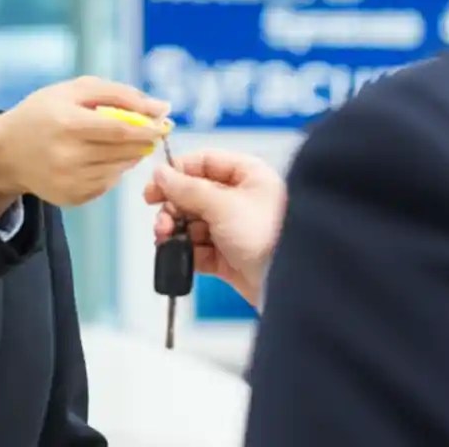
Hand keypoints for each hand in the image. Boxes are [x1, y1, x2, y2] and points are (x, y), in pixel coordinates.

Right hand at [0, 76, 169, 210]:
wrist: (6, 152)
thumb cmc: (43, 113)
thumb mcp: (74, 90)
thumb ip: (120, 94)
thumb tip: (162, 107)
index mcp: (68, 124)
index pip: (122, 131)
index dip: (149, 129)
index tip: (164, 124)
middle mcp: (68, 157)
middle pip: (125, 152)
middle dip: (143, 142)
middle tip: (149, 132)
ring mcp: (70, 181)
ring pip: (120, 170)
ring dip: (128, 156)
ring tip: (115, 143)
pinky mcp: (72, 198)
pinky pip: (107, 184)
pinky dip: (112, 171)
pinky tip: (98, 158)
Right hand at [144, 150, 285, 306]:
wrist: (294, 285)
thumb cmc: (270, 236)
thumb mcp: (223, 204)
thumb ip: (187, 188)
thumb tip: (160, 173)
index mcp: (248, 175)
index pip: (204, 163)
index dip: (177, 173)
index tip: (154, 188)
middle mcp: (241, 199)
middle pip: (194, 194)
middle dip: (173, 208)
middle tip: (161, 221)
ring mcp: (235, 228)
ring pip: (193, 223)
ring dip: (176, 231)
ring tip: (167, 239)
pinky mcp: (230, 256)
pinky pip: (199, 249)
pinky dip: (187, 252)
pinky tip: (180, 255)